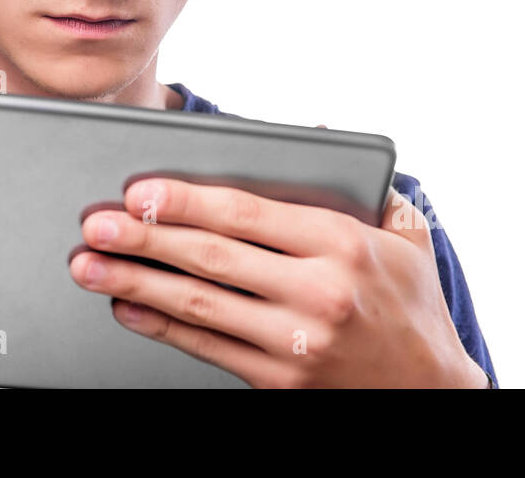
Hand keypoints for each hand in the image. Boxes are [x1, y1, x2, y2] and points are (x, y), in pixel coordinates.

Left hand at [69, 132, 485, 387]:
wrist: (433, 391)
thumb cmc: (411, 302)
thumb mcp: (405, 235)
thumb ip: (363, 183)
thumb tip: (318, 132)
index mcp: (342, 243)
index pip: (246, 214)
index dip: (186, 201)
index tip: (141, 190)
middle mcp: (318, 292)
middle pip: (212, 258)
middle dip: (145, 238)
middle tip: (96, 224)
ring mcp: (296, 342)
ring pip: (199, 305)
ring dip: (137, 281)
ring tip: (91, 265)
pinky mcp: (280, 380)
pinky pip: (207, 348)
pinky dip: (161, 326)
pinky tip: (128, 306)